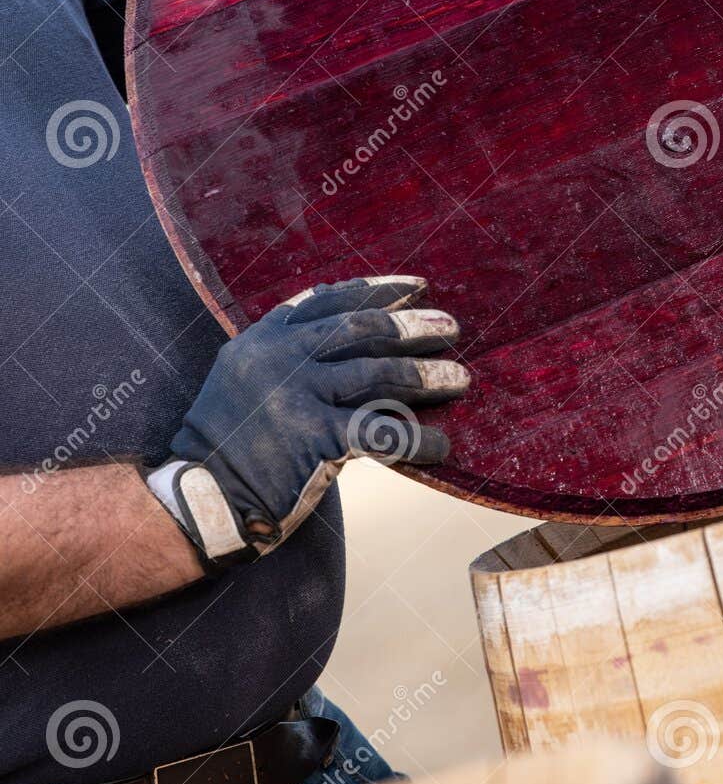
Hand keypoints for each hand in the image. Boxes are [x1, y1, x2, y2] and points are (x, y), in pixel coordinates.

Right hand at [147, 276, 468, 565]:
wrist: (200, 498)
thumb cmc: (229, 444)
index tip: (413, 286)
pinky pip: (381, 431)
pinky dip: (418, 438)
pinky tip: (443, 445)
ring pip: (377, 374)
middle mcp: (280, 358)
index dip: (376, 290)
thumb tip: (347, 328)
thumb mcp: (244, 377)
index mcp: (264, 339)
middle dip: (411, 326)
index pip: (329, 300)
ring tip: (460, 377)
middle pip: (360, 329)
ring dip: (426, 377)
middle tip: (450, 327)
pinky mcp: (314, 437)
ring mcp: (296, 395)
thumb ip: (286, 351)